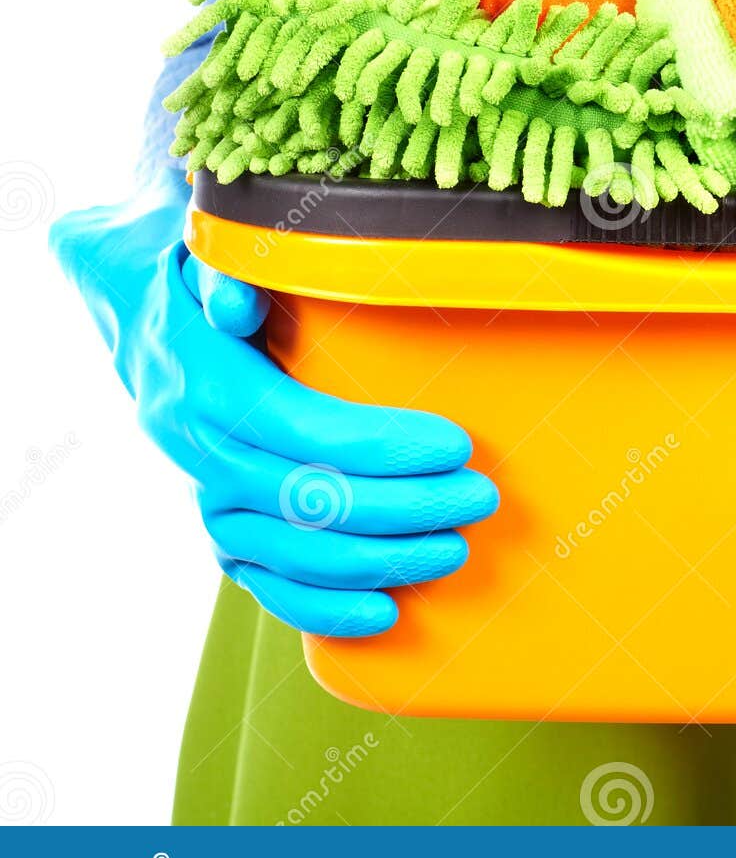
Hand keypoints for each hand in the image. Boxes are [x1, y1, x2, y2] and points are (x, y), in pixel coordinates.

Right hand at [51, 179, 497, 637]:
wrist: (132, 301)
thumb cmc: (196, 266)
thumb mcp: (207, 246)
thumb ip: (232, 269)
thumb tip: (239, 304)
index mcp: (202, 380)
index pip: (300, 427)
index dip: (379, 444)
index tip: (455, 445)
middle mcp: (194, 446)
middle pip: (305, 497)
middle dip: (402, 506)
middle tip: (480, 497)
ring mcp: (202, 492)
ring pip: (290, 549)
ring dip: (378, 558)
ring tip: (455, 547)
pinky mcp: (216, 523)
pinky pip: (263, 581)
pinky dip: (321, 605)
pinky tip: (385, 611)